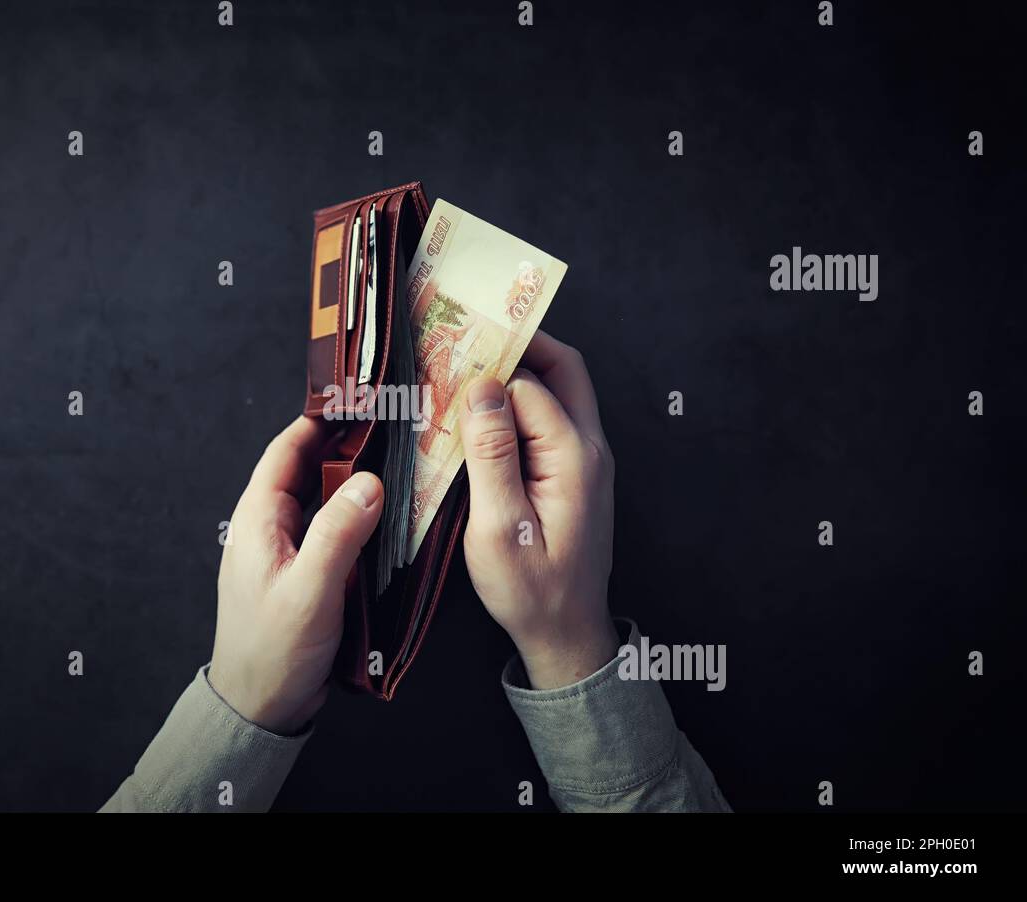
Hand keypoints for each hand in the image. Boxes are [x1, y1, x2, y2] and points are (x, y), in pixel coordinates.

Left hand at [209, 416, 383, 734]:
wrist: (260, 707)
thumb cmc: (273, 652)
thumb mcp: (310, 590)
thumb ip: (338, 534)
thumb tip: (369, 481)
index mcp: (258, 519)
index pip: (287, 450)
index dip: (319, 418)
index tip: (356, 395)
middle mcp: (270, 527)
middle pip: (308, 469)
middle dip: (345, 444)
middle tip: (390, 421)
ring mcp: (287, 550)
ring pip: (323, 499)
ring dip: (353, 480)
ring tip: (396, 458)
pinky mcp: (305, 572)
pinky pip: (331, 529)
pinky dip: (356, 514)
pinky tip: (385, 514)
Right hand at [458, 331, 619, 689]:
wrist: (566, 634)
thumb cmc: (531, 590)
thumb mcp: (499, 527)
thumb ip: (492, 455)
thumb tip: (482, 389)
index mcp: (573, 456)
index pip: (529, 385)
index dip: (487, 372)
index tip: (445, 362)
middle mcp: (588, 448)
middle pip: (562, 369)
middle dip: (517, 348)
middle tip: (467, 342)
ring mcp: (585, 459)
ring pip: (557, 391)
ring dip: (515, 378)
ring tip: (465, 377)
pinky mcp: (574, 473)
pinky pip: (549, 421)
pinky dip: (518, 408)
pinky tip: (480, 420)